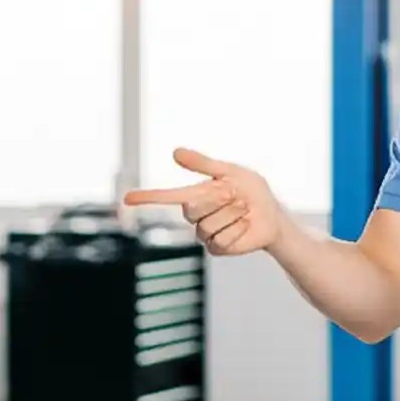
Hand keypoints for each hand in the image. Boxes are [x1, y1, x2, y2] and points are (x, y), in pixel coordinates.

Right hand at [122, 148, 285, 255]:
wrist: (272, 214)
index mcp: (195, 195)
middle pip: (192, 209)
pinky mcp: (217, 248)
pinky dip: (237, 228)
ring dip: (231, 213)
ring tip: (243, 208)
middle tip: (235, 194)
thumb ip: (203, 164)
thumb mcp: (230, 172)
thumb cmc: (251, 191)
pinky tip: (245, 224)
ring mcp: (204, 234)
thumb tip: (174, 152)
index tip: (127, 199)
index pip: (165, 197)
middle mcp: (195, 216)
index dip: (146, 198)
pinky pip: (221, 240)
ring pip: (207, 225)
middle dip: (217, 198)